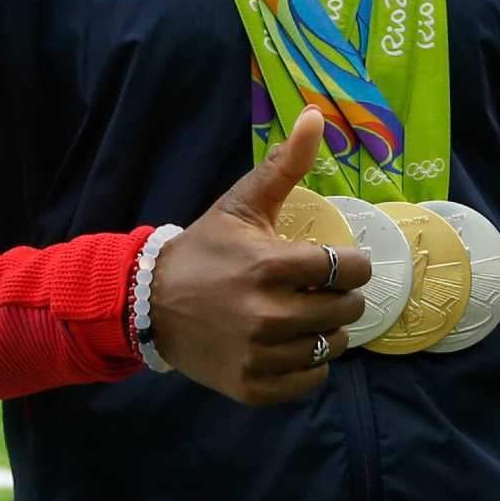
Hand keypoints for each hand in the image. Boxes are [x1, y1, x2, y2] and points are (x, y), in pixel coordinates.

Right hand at [149, 107, 370, 405]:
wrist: (149, 303)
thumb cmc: (205, 250)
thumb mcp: (240, 205)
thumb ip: (283, 165)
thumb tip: (317, 115)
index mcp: (269, 266)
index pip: (348, 270)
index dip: (350, 263)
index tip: (335, 261)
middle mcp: (268, 315)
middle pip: (346, 310)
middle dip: (340, 295)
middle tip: (318, 288)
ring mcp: (261, 355)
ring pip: (332, 346)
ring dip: (326, 329)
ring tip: (304, 314)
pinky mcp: (253, 385)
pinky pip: (311, 380)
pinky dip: (309, 364)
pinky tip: (290, 343)